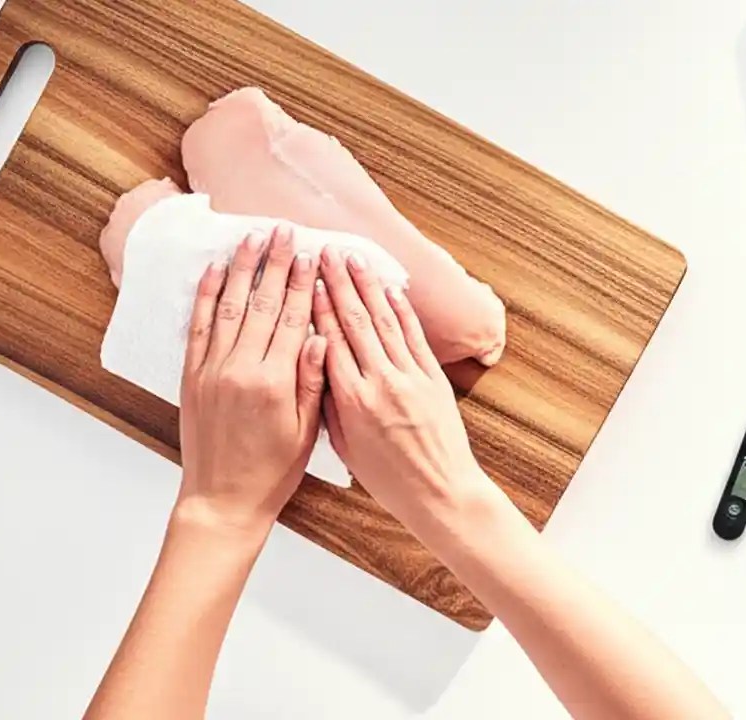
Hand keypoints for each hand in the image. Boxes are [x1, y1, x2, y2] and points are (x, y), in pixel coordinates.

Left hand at [177, 226, 326, 535]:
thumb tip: (322, 336)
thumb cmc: (272, 472)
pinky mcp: (192, 377)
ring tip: (251, 238)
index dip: (303, 284)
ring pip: (228, 307)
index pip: (293, 319)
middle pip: (262, 304)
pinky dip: (205, 296)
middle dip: (275, 263)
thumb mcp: (306, 430)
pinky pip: (198, 327)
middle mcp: (240, 369)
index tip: (311, 255)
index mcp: (274, 382)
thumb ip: (313, 380)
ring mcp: (212, 370)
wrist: (222, 500)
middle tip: (284, 231)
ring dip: (242, 269)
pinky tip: (215, 271)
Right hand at [312, 246, 499, 535]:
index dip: (315, 308)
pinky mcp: (434, 378)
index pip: (328, 343)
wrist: (441, 493)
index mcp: (352, 402)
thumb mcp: (346, 448)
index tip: (304, 280)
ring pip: (384, 322)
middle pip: (354, 323)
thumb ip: (330, 405)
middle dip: (337, 285)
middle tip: (324, 252)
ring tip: (352, 258)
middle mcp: (380, 383)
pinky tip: (389, 287)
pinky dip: (401, 309)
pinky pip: (414, 336)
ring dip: (366, 287)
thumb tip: (315, 367)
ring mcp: (410, 378)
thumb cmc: (389, 479)